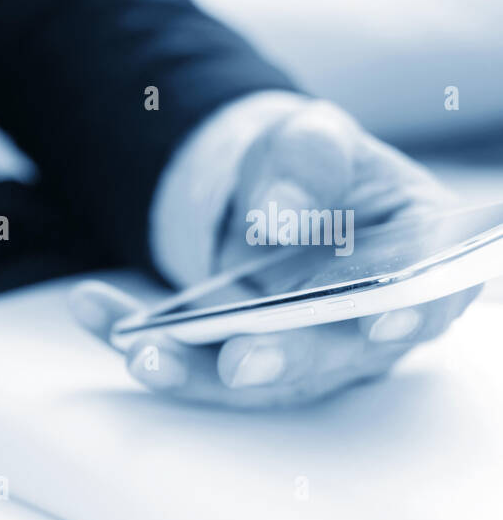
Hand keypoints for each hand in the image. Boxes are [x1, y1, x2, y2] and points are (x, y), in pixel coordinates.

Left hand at [69, 100, 479, 406]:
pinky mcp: (229, 357)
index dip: (411, 315)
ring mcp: (292, 353)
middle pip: (330, 356)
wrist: (258, 192)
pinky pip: (184, 359)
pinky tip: (92, 308)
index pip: (426, 296)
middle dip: (283, 359)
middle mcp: (356, 324)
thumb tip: (282, 212)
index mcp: (408, 263)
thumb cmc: (309, 168)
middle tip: (241, 361)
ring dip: (193, 370)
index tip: (380, 324)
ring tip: (141, 349)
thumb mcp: (311, 140)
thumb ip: (310, 162)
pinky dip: (133, 335)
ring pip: (248, 379)